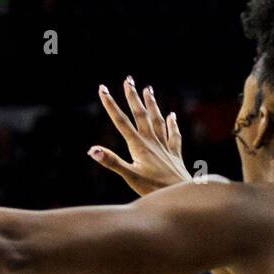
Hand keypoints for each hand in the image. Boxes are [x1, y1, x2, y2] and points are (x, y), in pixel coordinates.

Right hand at [88, 77, 191, 195]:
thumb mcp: (130, 176)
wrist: (181, 194)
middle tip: (128, 80)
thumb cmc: (154, 188)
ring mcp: (164, 147)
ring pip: (157, 120)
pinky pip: (173, 135)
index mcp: (138, 146)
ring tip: (148, 89)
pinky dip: (172, 124)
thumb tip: (92, 150)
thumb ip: (112, 162)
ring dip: (151, 104)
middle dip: (132, 97)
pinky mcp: (174, 154)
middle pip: (140, 115)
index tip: (103, 89)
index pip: (121, 121)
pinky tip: (171, 115)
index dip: (111, 104)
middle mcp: (151, 141)